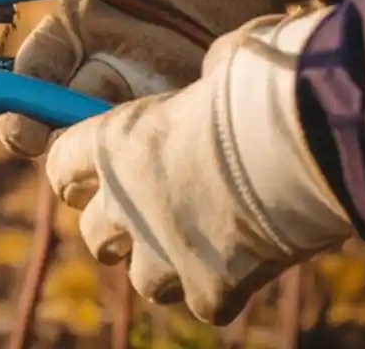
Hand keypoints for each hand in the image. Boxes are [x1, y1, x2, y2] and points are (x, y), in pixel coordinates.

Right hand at [0, 0, 348, 156]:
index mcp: (82, 14)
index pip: (36, 64)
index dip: (11, 88)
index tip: (0, 106)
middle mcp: (110, 51)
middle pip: (60, 107)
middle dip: (39, 129)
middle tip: (33, 139)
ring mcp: (153, 77)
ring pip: (106, 127)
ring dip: (92, 142)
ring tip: (95, 142)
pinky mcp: (194, 92)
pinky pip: (161, 127)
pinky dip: (148, 143)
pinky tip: (145, 142)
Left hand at [46, 9, 352, 323]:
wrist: (303, 144)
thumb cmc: (260, 90)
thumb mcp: (224, 61)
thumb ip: (205, 74)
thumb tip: (222, 66)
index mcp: (115, 143)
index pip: (61, 167)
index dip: (77, 173)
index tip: (93, 175)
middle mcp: (126, 202)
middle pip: (94, 234)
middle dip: (117, 230)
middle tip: (149, 219)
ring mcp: (164, 253)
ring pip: (144, 279)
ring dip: (167, 267)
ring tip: (203, 247)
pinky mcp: (209, 289)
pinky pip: (206, 302)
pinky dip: (223, 290)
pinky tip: (250, 266)